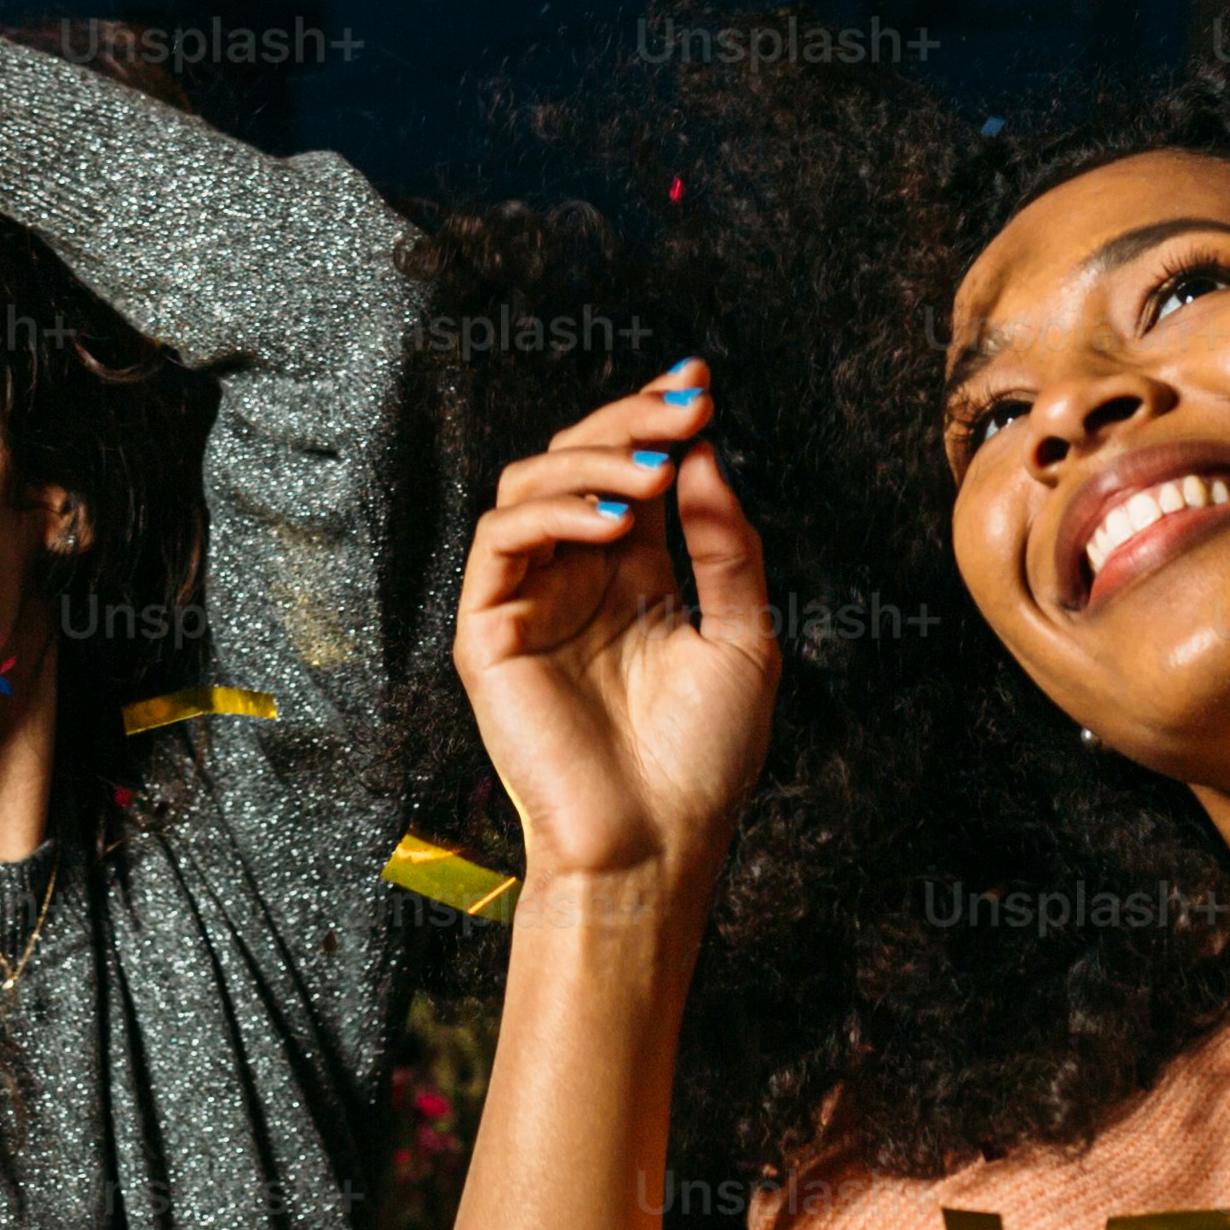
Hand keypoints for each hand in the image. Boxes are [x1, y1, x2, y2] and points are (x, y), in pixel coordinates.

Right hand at [452, 369, 771, 891]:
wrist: (657, 846)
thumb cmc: (702, 761)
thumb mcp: (742, 637)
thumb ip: (725, 545)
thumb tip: (703, 454)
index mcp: (628, 578)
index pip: (629, 472)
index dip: (657, 421)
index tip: (702, 384)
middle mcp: (572, 578)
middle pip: (575, 461)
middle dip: (629, 422)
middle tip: (684, 404)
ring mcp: (525, 601)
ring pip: (529, 484)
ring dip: (593, 461)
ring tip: (655, 472)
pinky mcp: (487, 631)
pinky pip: (500, 540)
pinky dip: (551, 512)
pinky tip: (614, 521)